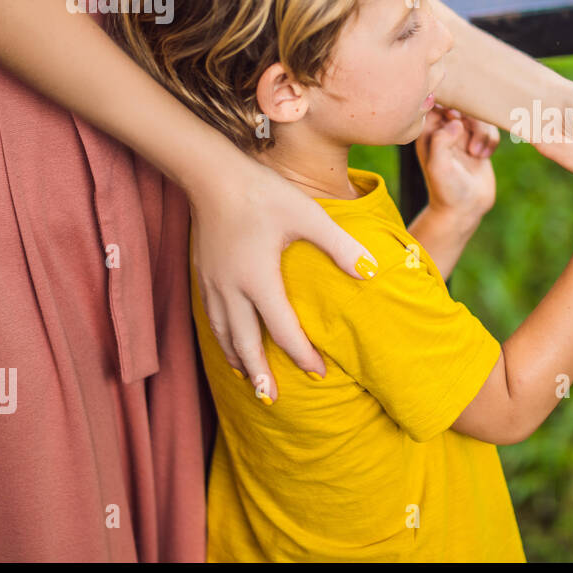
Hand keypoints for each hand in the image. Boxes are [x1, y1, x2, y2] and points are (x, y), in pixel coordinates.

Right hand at [188, 154, 378, 400]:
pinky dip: (220, 337)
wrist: (211, 173)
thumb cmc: (264, 194)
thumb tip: (370, 273)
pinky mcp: (202, 273)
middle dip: (259, 375)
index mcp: (258, 280)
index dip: (302, 355)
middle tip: (272, 400)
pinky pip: (210, 318)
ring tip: (247, 381)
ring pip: (222, 334)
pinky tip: (227, 341)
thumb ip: (340, 247)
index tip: (320, 373)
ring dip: (237, 360)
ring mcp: (211, 283)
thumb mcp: (309, 216)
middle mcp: (230, 289)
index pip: (282, 331)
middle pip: (244, 344)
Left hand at [415, 104, 495, 218]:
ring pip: (478, 115)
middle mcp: (444, 130)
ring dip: (482, 132)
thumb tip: (456, 121)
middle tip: (468, 139)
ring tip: (476, 154)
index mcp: (428, 131)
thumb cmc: (446, 189)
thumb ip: (441, 140)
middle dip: (470, 118)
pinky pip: (490, 127)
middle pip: (461, 103)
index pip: (435, 101)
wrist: (465, 209)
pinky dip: (491, 140)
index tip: (455, 117)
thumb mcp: (438, 166)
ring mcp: (462, 135)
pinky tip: (484, 156)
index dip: (449, 102)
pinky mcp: (478, 141)